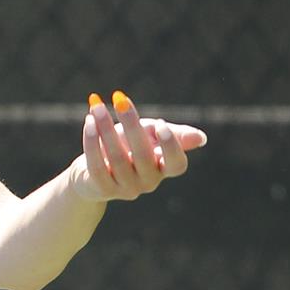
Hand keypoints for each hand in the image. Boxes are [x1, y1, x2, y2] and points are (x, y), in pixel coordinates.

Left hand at [72, 90, 207, 201]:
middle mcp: (149, 182)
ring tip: (97, 107)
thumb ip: (172, 133)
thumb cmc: (127, 145)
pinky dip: (91, 142)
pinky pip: (97, 166)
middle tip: (119, 100)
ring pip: (117, 158)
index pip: (177, 164)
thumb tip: (201, 138)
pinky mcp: (102, 189)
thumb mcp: (150, 134)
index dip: (171, 146)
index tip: (159, 123)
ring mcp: (126, 189)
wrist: (92, 171)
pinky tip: (88, 122)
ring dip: (105, 129)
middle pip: (143, 155)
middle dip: (131, 125)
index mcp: (164, 168)